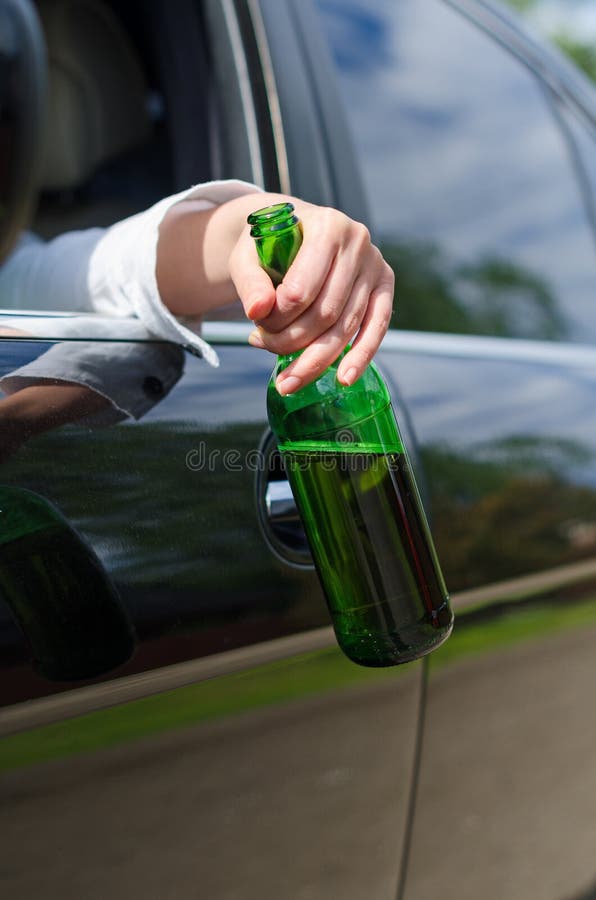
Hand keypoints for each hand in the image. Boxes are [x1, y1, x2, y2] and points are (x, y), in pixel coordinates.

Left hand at [229, 201, 393, 394]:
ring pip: (346, 327)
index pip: (302, 290)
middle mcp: (358, 242)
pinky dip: (360, 357)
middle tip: (266, 348)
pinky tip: (344, 379)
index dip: (277, 318)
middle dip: (292, 341)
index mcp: (326, 226)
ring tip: (288, 381)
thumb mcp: (247, 255)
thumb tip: (258, 312)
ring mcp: (375, 265)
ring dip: (315, 359)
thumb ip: (249, 281)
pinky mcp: (384, 286)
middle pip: (326, 312)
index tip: (257, 324)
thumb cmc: (269, 244)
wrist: (291, 228)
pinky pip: (376, 327)